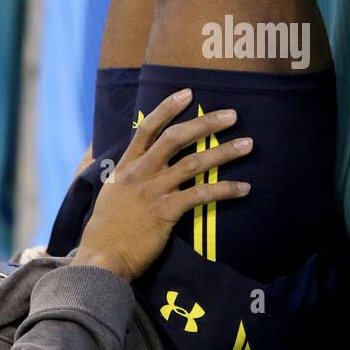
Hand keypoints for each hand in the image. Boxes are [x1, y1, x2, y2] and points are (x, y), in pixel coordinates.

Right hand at [73, 88, 251, 281]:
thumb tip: (136, 169)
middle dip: (206, 124)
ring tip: (248, 144)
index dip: (168, 108)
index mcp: (126, 167)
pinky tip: (243, 188)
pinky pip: (202, 195)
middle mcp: (140, 174)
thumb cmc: (106, 230)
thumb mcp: (111, 195)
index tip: (188, 93)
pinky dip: (225, 190)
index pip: (147, 129)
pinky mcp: (167, 212)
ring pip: (194, 163)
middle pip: (176, 139)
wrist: (102, 256)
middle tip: (231, 115)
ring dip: (224, 152)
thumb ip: (126, 179)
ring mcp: (154, 191)